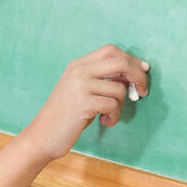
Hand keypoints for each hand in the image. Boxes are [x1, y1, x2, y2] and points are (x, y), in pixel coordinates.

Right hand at [20, 44, 149, 163]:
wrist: (42, 135)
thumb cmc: (66, 115)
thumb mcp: (80, 90)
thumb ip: (101, 79)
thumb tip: (133, 75)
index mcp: (78, 65)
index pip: (111, 50)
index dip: (131, 59)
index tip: (143, 70)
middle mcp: (78, 71)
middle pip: (120, 62)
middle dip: (138, 76)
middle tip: (143, 91)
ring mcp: (80, 86)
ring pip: (119, 88)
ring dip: (121, 105)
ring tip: (109, 115)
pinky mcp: (83, 103)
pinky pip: (113, 105)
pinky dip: (115, 116)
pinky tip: (105, 122)